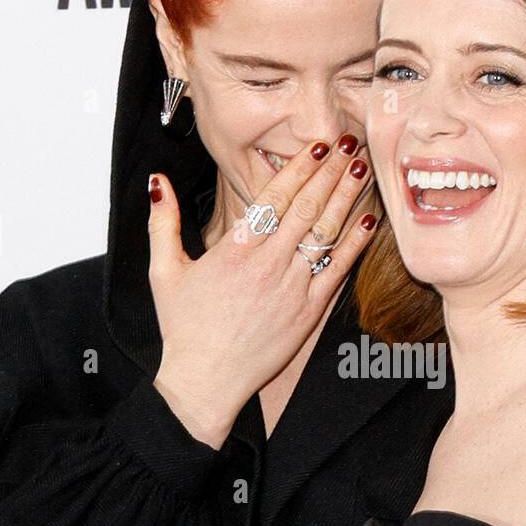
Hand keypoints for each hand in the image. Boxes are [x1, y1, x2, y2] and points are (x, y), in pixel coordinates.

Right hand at [147, 136, 379, 447]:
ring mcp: (292, 289)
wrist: (206, 380)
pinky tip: (367, 223)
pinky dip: (353, 246)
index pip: (275, 198)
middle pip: (307, 208)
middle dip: (331, 173)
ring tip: (362, 171)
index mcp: (234, 250)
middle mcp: (267, 265)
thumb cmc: (184, 329)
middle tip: (350, 144)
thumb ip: (163, 222)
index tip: (318, 146)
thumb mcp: (164, 271)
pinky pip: (336, 272)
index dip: (300, 168)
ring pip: (325, 235)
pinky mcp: (307, 314)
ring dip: (346, 200)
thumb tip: (157, 182)